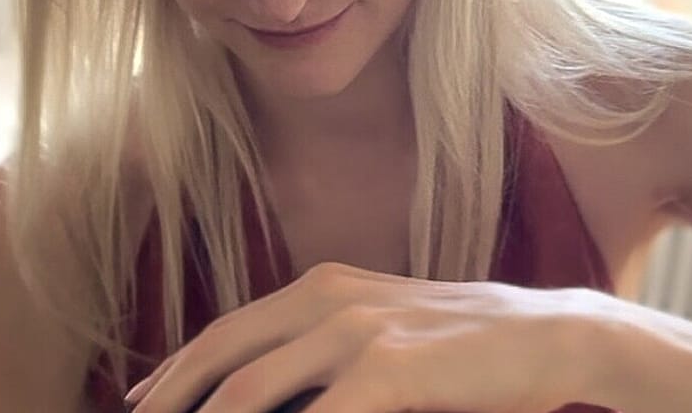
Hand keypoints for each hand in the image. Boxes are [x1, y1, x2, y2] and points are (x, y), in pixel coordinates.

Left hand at [125, 261, 609, 412]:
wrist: (551, 333)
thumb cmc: (464, 348)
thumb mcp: (383, 337)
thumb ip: (325, 357)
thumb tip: (272, 396)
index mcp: (319, 289)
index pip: (226, 332)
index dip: (175, 371)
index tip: (140, 402)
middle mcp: (326, 299)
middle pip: (221, 357)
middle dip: (171, 400)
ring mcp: (355, 330)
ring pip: (250, 392)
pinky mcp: (389, 366)